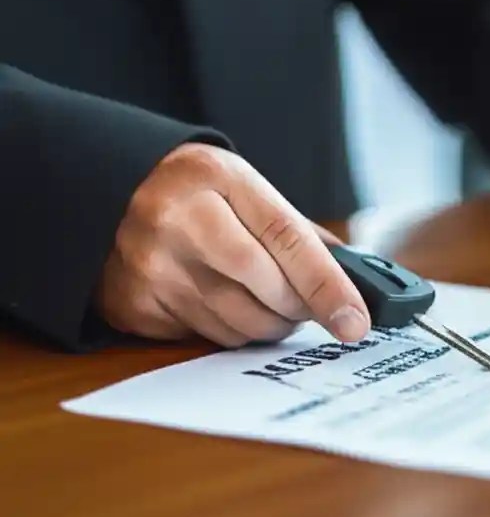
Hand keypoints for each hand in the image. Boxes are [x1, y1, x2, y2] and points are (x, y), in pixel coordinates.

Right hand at [94, 143, 369, 346]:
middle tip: (306, 306)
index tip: (356, 321)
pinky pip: (203, 337)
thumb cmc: (194, 191)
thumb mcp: (244, 186)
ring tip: (269, 305)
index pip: (288, 238)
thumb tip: (354, 284)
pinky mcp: (132, 304)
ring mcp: (150, 265)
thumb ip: (296, 230)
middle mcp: (178, 219)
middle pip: (265, 286)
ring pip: (237, 323)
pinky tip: (220, 303)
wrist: (107, 190)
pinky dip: (227, 329)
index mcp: (218, 178)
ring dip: (268, 325)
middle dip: (298, 307)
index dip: (328, 285)